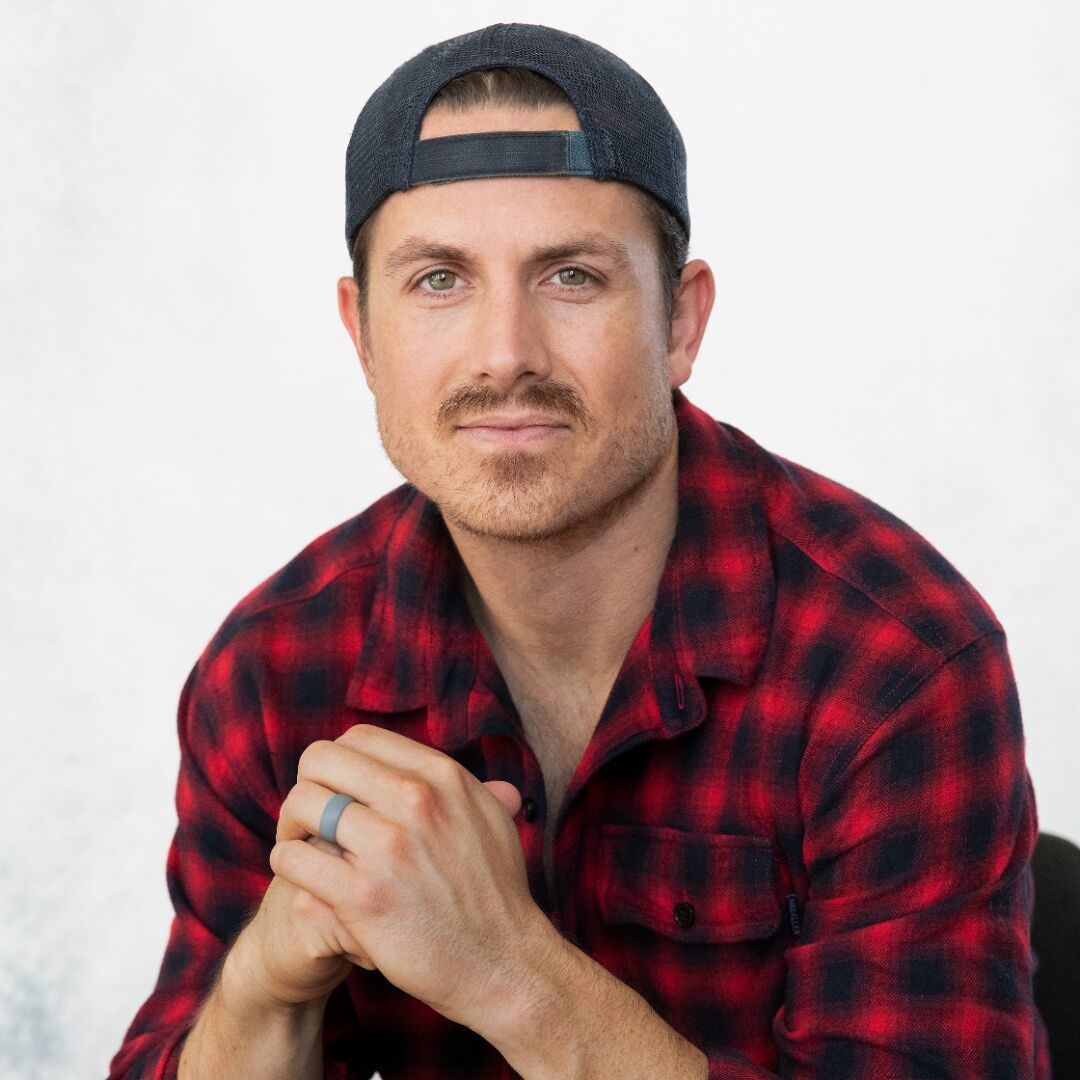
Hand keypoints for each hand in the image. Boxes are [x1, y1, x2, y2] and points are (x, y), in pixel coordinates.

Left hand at [263, 724, 552, 1034]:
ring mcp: (389, 847)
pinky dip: (289, 865)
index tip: (336, 790)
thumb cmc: (497, 894)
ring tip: (303, 849)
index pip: (359, 737)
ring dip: (293, 826)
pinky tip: (306, 879)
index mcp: (443, 775)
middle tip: (309, 818)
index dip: (337, 761)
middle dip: (307, 785)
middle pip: (321, 761)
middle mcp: (416, 801)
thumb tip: (438, 773)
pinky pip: (293, 858)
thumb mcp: (492, 820)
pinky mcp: (364, 896)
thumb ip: (462, 786)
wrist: (504, 964)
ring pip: (301, 804)